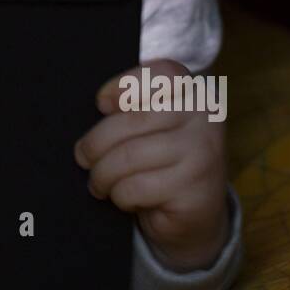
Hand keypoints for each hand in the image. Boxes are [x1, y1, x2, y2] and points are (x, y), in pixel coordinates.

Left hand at [73, 58, 229, 271]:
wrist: (196, 215)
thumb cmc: (162, 163)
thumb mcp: (151, 127)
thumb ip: (133, 108)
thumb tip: (103, 103)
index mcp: (194, 94)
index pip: (162, 75)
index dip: (125, 84)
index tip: (101, 103)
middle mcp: (205, 120)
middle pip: (133, 120)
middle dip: (96, 143)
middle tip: (84, 157)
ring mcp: (203, 155)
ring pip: (129, 157)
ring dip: (103, 174)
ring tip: (100, 182)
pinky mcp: (194, 190)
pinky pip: (137, 187)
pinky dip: (120, 196)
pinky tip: (126, 198)